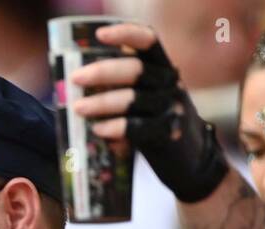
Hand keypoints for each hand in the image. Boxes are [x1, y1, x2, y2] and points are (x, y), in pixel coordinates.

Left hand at [69, 22, 228, 202]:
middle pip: (135, 70)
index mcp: (161, 67)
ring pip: (134, 99)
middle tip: (76, 78)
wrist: (189, 158)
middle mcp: (169, 82)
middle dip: (103, 72)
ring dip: (102, 102)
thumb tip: (75, 88)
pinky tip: (98, 129)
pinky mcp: (169, 132)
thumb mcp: (143, 99)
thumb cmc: (154, 123)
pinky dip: (116, 127)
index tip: (100, 35)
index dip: (126, 34)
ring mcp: (171, 107)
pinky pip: (139, 127)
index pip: (148, 41)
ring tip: (78, 108)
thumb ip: (120, 87)